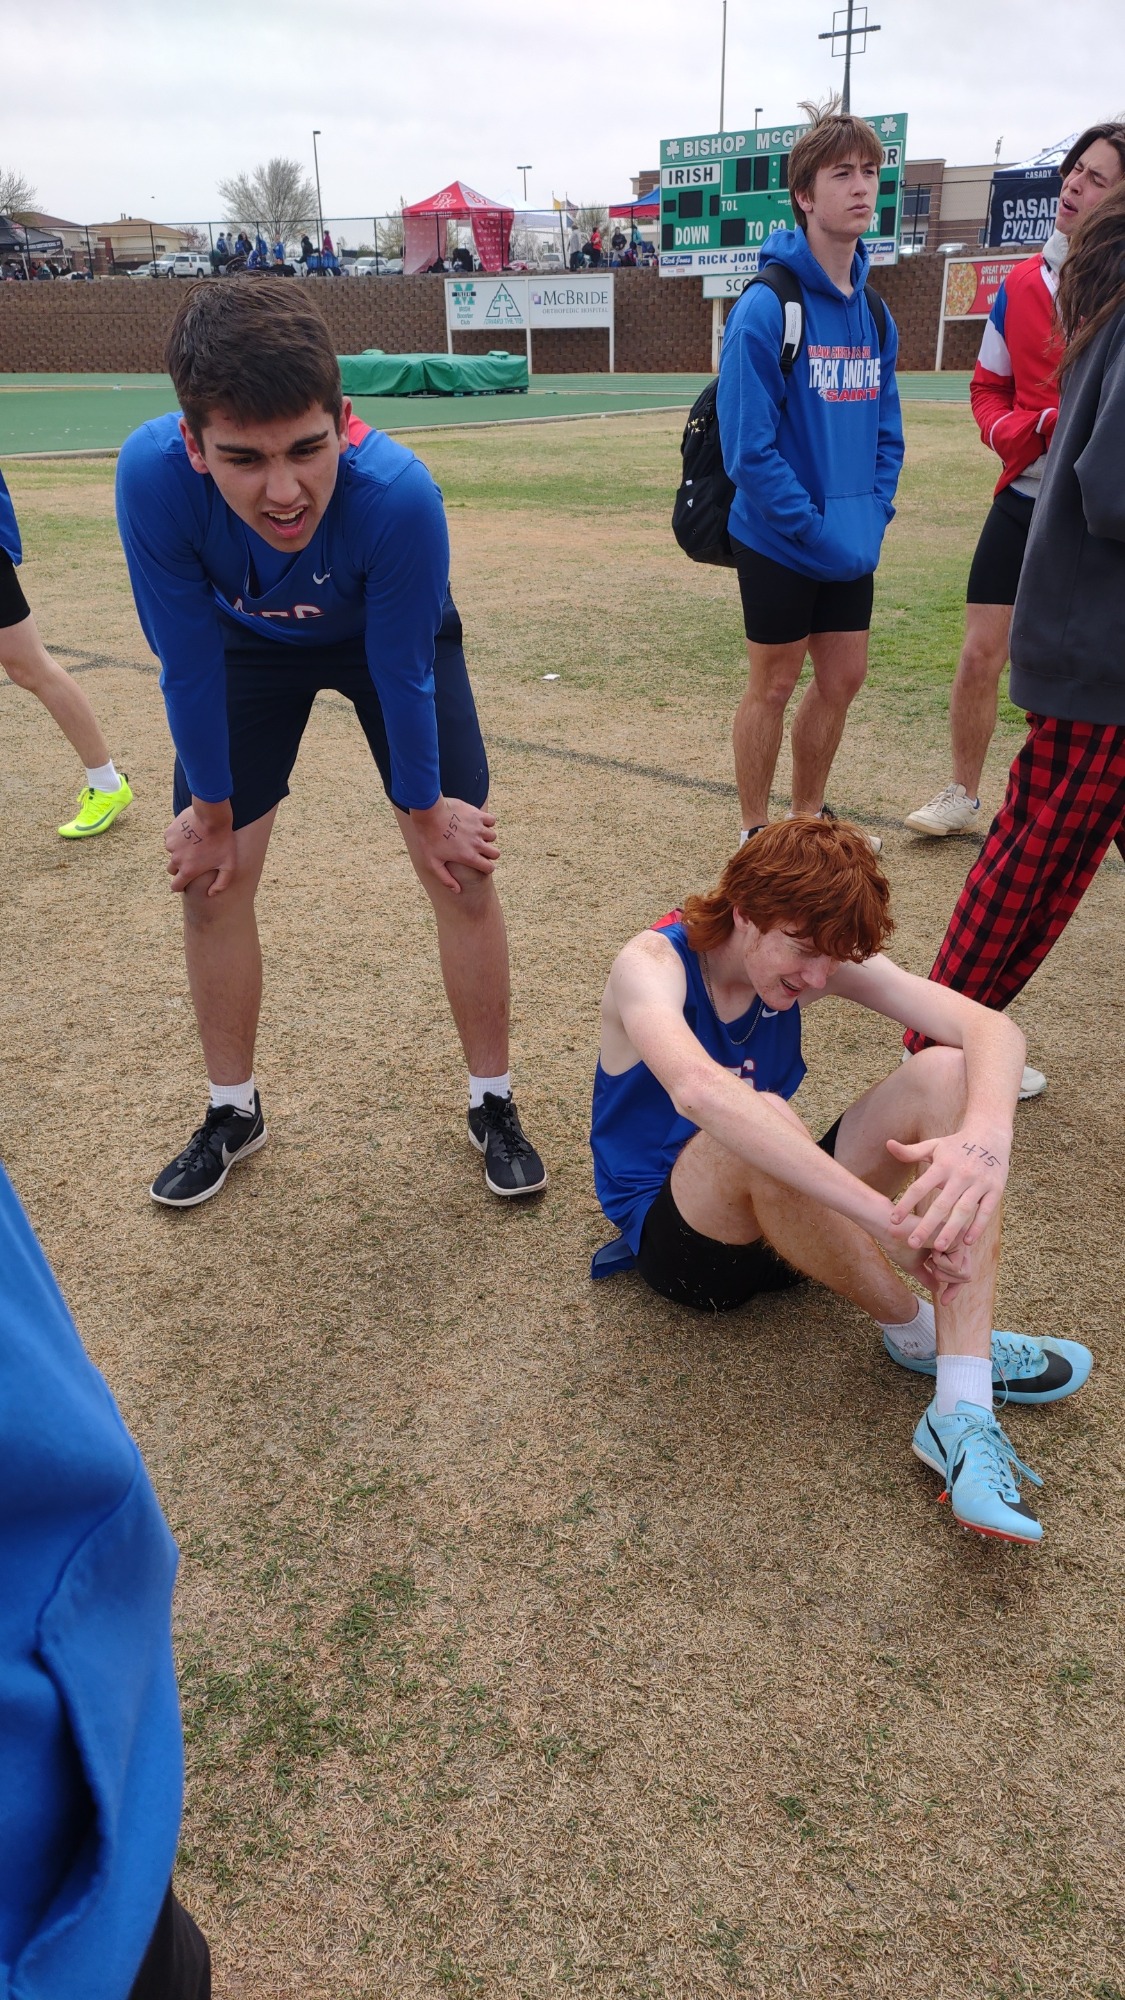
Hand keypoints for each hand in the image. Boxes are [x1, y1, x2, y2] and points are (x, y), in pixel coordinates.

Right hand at [164, 803, 235, 895]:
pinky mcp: (169, 833)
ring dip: (179, 851)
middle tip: (193, 859)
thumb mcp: (229, 865)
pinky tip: (190, 832)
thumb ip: (221, 883)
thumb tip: (210, 894)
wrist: (212, 815)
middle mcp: (176, 859)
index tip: (184, 882)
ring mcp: (171, 845)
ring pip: (172, 853)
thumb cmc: (223, 840)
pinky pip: (170, 839)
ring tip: (194, 842)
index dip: (179, 886)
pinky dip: (177, 838)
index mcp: (188, 870)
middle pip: (172, 870)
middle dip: (179, 867)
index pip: (175, 886)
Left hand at [409, 796, 498, 893]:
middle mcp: (476, 843)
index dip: (486, 868)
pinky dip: (487, 822)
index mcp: (468, 856)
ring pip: (493, 836)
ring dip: (486, 837)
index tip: (479, 864)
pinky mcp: (477, 815)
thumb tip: (457, 890)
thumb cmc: (428, 838)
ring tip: (474, 835)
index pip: (489, 868)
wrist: (429, 812)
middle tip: (477, 850)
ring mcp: (478, 828)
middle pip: (496, 853)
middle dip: (489, 853)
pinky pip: (492, 820)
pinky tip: (477, 823)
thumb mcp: (432, 862)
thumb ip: (445, 879)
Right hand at [872, 1207, 971, 1302]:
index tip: (943, 1302)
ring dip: (942, 1272)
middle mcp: (958, 1242)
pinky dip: (940, 1264)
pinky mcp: (957, 1238)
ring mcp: (959, 1239)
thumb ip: (927, 1276)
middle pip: (966, 1276)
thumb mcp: (915, 1265)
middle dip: (948, 1281)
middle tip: (931, 1267)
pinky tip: (931, 1250)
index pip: (960, 1274)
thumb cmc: (899, 1245)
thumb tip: (936, 1289)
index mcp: (949, 1247)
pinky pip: (956, 1266)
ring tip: (929, 1257)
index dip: (953, 1290)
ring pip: (964, 1274)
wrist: (890, 1230)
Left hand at [884, 1126, 1009, 1255]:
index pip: (920, 1186)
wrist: (991, 1135)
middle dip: (926, 1225)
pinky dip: (978, 1226)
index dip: (906, 1203)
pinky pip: (986, 1211)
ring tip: (939, 1247)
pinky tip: (967, 1241)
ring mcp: (979, 1183)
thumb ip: (911, 1151)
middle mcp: (960, 1174)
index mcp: (942, 1165)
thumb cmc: (957, 1145)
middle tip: (912, 1243)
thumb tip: (888, 1144)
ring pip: (963, 1210)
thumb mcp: (934, 1145)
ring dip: (951, 1230)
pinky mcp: (995, 1189)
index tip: (893, 1221)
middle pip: (941, 1203)